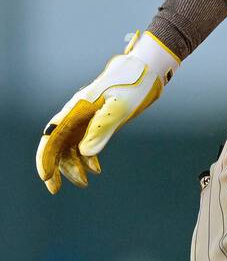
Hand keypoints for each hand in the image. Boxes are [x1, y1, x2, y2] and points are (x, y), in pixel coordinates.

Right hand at [36, 31, 179, 193]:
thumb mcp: (119, 108)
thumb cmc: (133, 86)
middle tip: (55, 189)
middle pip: (57, 143)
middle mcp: (77, 113)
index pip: (52, 136)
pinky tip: (97, 170)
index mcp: (77, 109)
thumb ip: (102, 129)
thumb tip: (85, 153)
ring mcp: (86, 116)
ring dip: (73, 165)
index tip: (47, 177)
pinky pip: (85, 141)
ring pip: (70, 145)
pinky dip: (88, 158)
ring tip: (85, 183)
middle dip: (54, 167)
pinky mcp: (97, 119)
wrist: (146, 70)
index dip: (46, 158)